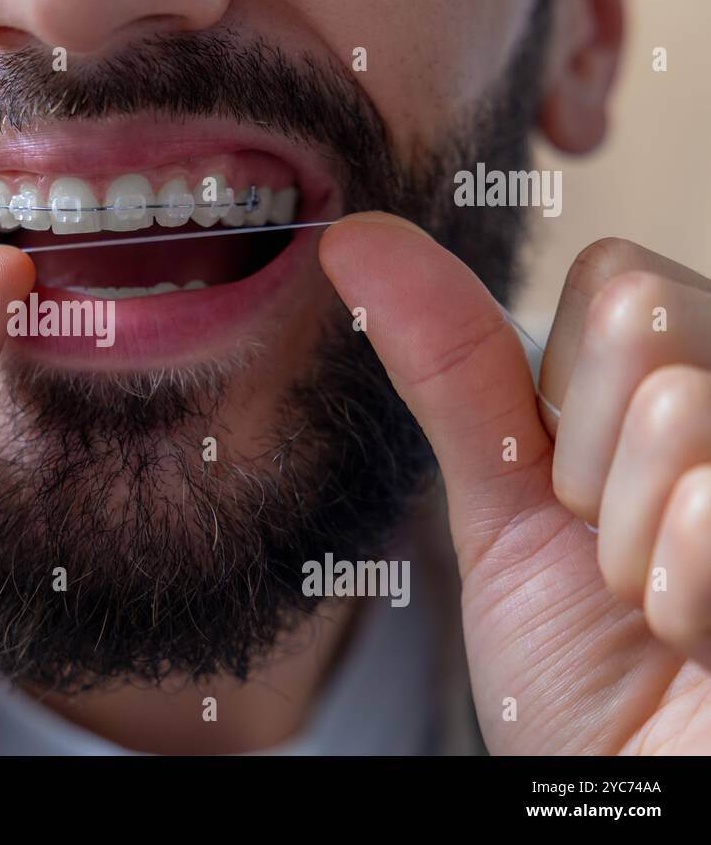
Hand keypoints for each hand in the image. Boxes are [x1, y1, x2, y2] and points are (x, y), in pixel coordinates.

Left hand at [320, 212, 710, 753]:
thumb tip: (354, 241)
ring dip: (629, 540)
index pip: (618, 278)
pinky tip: (699, 639)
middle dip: (588, 460)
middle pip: (646, 312)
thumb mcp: (503, 502)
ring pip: (676, 405)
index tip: (570, 488)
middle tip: (608, 551)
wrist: (628, 790)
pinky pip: (707, 510)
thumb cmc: (579, 664)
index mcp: (693, 384)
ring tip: (656, 601)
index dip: (562, 393)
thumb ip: (453, 366)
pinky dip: (679, 595)